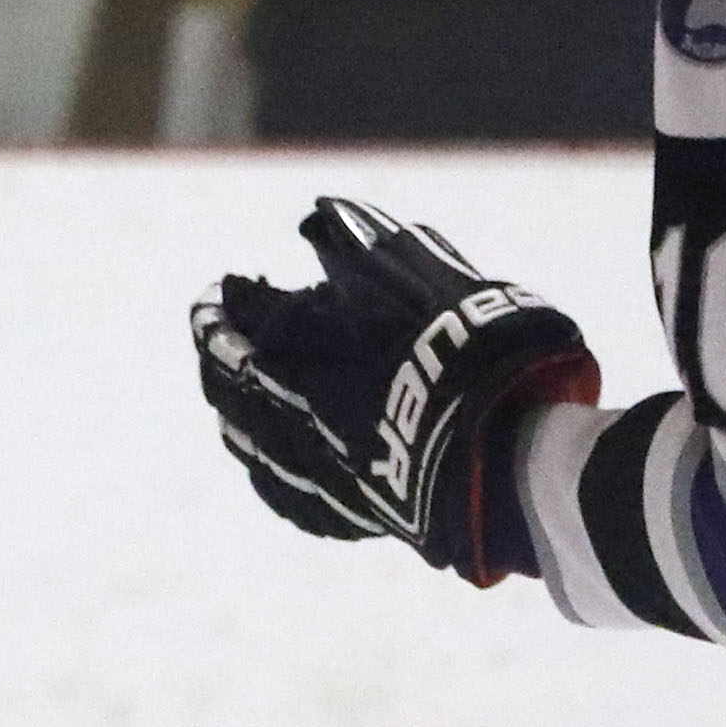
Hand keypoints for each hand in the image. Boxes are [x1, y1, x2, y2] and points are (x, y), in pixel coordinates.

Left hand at [192, 198, 596, 584]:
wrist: (516, 445)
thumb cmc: (478, 345)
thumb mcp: (426, 272)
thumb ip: (364, 244)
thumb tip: (319, 217)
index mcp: (320, 341)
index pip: (253, 317)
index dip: (233, 303)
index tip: (221, 291)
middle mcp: (308, 405)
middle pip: (239, 380)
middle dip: (218, 354)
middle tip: (209, 336)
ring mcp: (327, 462)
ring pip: (255, 440)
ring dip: (232, 412)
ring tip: (221, 395)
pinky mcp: (354, 509)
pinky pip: (292, 495)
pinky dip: (268, 473)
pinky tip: (264, 465)